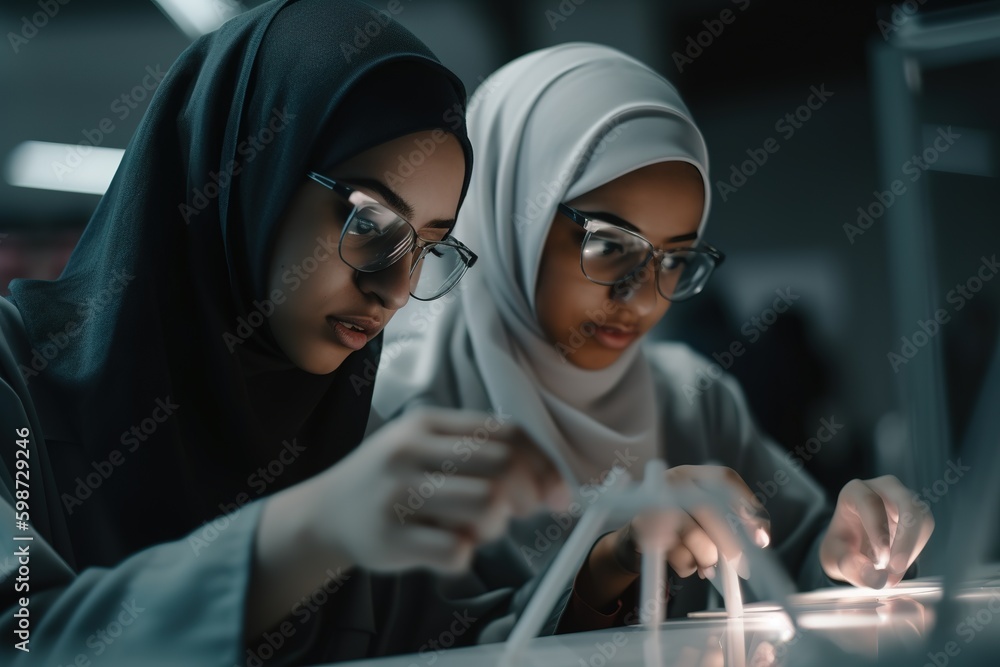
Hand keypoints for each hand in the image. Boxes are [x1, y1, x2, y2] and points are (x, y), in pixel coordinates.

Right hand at [296, 406, 569, 573]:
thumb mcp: (427, 447)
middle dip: (526, 495)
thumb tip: (553, 482)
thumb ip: (481, 453)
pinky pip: (456, 551)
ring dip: (495, 527)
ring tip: (475, 529)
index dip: (544, 464)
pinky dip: (465, 555)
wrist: (325, 513)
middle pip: (502, 467)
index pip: (506, 434)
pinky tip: (447, 547)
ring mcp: (397, 495)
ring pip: (486, 507)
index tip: (559, 492)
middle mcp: (410, 452)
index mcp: (426, 423)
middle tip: (519, 512)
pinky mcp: (389, 539)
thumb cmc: (393, 480)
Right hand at [612, 465, 771, 579]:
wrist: (633, 539)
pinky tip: (683, 563)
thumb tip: (761, 539)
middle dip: (728, 542)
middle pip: (708, 508)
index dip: (746, 505)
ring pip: (692, 535)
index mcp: (690, 474)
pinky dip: (686, 566)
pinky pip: (674, 553)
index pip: (725, 478)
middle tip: (740, 565)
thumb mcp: (701, 517)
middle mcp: (670, 481)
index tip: (760, 538)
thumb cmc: (676, 528)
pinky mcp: (641, 527)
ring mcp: (652, 502)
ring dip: (705, 559)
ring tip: (706, 566)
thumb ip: (730, 520)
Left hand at [820, 475, 934, 587]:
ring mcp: (902, 498)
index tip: (880, 560)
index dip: (877, 531)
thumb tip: (876, 579)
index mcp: (854, 492)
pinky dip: (915, 550)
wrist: (852, 549)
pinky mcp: (917, 513)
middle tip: (897, 568)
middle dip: (906, 538)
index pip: (870, 503)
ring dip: (911, 548)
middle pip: (906, 503)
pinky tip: (898, 564)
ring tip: (893, 571)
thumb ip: (851, 567)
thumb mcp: (836, 560)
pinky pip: (925, 529)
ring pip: (921, 517)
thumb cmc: (842, 549)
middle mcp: (881, 488)